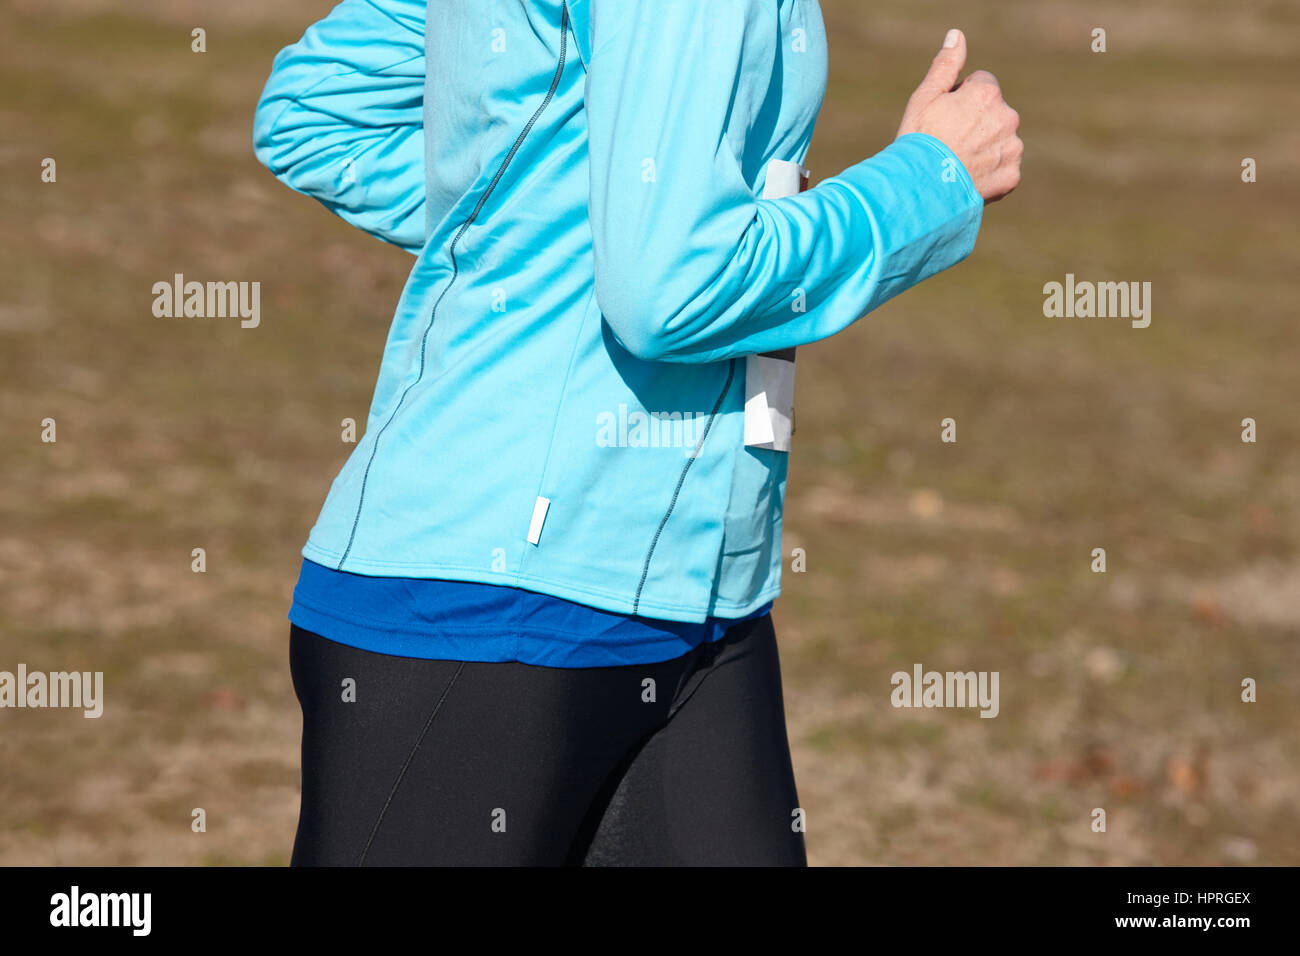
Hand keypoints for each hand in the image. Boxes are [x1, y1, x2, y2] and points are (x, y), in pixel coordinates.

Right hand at [896, 29, 1022, 202]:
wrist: (919, 190)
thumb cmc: (917, 141)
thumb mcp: (925, 98)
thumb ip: (946, 65)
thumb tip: (957, 35)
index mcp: (987, 93)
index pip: (982, 85)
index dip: (961, 100)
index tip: (944, 119)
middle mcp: (1007, 117)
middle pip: (994, 113)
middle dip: (977, 123)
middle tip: (949, 143)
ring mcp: (1012, 148)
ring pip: (1001, 140)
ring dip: (985, 148)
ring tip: (956, 164)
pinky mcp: (1012, 175)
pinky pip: (1004, 169)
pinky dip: (990, 173)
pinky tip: (967, 178)